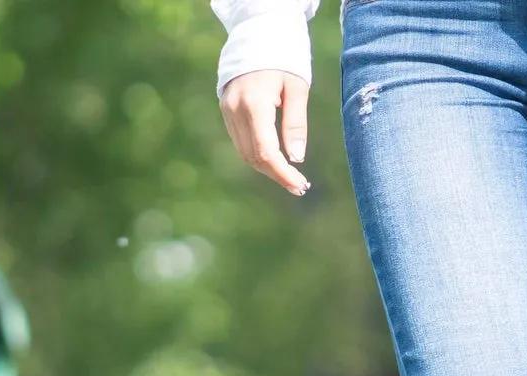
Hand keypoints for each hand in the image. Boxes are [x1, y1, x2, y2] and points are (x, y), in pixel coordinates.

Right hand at [219, 70, 310, 194]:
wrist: (256, 37)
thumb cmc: (283, 60)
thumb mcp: (297, 89)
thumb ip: (296, 123)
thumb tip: (296, 158)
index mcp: (255, 104)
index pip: (266, 150)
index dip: (282, 173)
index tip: (300, 185)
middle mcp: (235, 109)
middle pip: (254, 156)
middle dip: (277, 174)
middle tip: (300, 187)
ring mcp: (227, 110)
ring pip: (245, 152)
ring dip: (267, 168)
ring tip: (291, 178)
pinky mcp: (226, 109)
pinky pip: (240, 141)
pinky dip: (258, 154)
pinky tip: (276, 160)